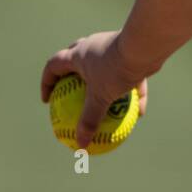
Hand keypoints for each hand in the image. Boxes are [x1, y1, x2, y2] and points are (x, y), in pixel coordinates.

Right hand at [41, 31, 147, 150]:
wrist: (144, 46)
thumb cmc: (116, 68)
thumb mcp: (100, 97)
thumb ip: (89, 119)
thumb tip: (80, 145)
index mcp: (78, 54)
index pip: (53, 66)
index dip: (47, 83)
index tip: (48, 101)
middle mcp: (92, 48)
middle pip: (75, 62)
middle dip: (72, 78)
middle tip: (73, 97)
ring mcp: (112, 48)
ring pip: (106, 70)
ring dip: (108, 88)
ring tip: (110, 108)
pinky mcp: (131, 54)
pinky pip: (130, 76)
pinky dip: (133, 92)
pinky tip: (140, 113)